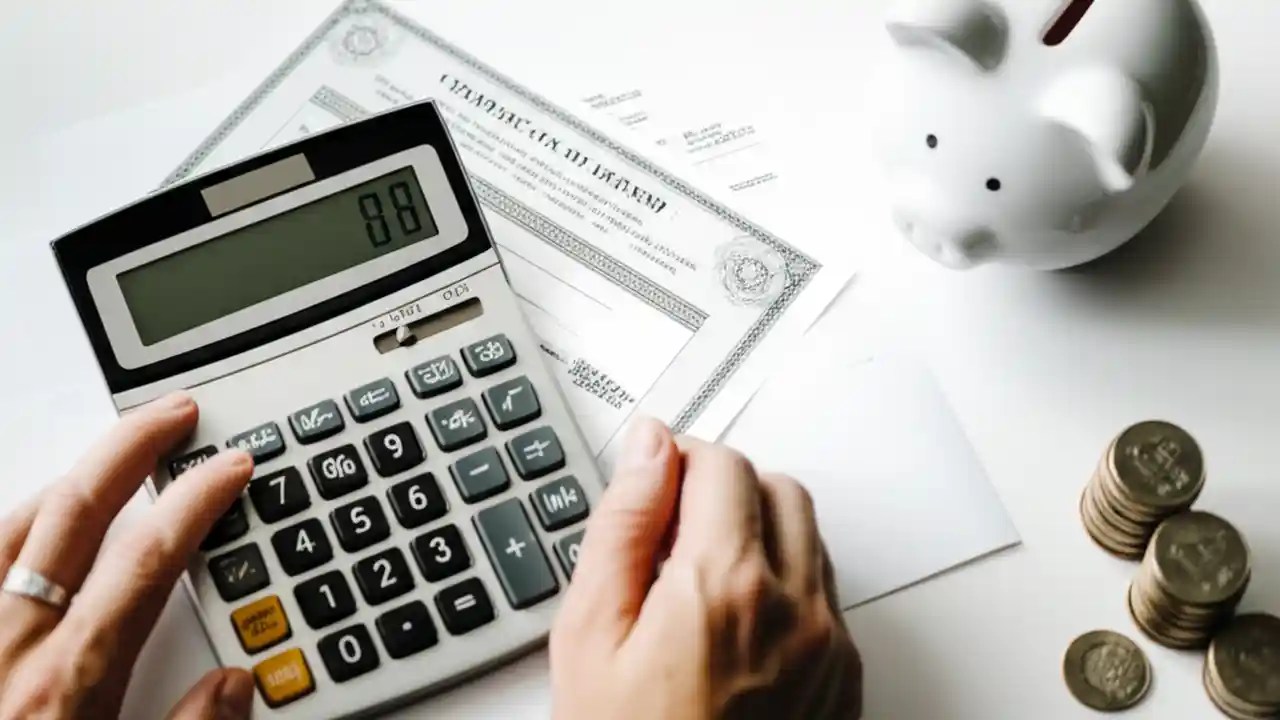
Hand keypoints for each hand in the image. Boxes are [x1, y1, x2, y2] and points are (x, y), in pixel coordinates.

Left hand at [0, 393, 255, 719]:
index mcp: (69, 682)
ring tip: (106, 458)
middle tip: (171, 416)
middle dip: (132, 447)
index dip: (197, 498)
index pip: (149, 557)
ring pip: (13, 524)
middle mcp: (9, 644)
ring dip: (68, 480)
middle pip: (79, 512)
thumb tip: (235, 684)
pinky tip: (21, 523)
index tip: (228, 466)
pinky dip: (3, 529)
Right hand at [550, 418, 861, 718]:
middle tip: (671, 534)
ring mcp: (829, 646)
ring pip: (808, 539)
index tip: (652, 483)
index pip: (722, 465)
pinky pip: (826, 597)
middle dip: (724, 492)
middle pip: (777, 490)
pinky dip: (786, 588)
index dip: (678, 461)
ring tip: (697, 589)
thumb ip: (621, 526)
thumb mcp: (590, 636)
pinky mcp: (845, 679)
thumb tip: (646, 450)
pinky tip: (733, 631)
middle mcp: (795, 608)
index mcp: (724, 585)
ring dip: (758, 536)